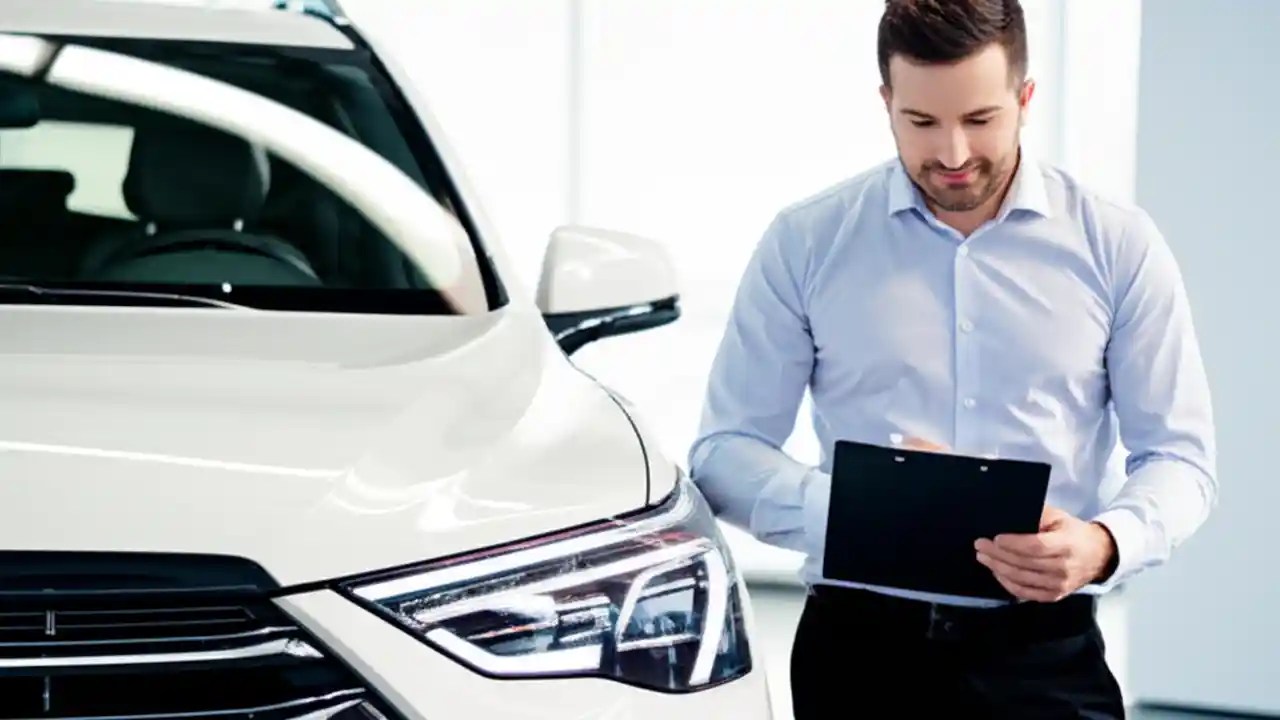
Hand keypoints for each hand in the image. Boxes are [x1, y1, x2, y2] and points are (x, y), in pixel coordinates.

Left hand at [975, 506, 1117, 601]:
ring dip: (998, 568)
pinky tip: (996, 573)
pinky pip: (1026, 592)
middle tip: (980, 545)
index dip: (1014, 544)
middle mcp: (1063, 568)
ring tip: (983, 557)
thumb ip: (1037, 516)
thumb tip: (1009, 516)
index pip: (1036, 547)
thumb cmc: (1073, 532)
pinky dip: (1008, 584)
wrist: (1098, 556)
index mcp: (1066, 545)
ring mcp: (1059, 585)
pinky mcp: (1054, 596)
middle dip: (998, 554)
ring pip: (1022, 579)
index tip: (995, 538)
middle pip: (1024, 563)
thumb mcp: (1059, 517)